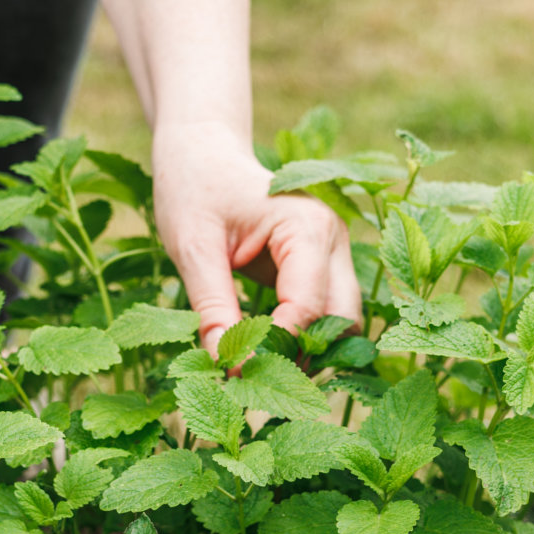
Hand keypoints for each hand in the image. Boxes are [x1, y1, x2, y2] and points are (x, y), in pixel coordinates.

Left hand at [152, 122, 361, 357]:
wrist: (201, 154)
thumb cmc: (194, 189)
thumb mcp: (192, 248)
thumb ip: (212, 306)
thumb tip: (225, 365)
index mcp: (306, 227)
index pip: (307, 307)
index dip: (275, 346)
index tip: (234, 373)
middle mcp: (333, 239)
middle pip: (341, 320)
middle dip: (301, 355)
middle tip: (251, 379)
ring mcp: (332, 253)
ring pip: (341, 322)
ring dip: (306, 350)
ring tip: (254, 367)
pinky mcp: (320, 266)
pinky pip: (325, 314)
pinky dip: (300, 338)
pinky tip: (261, 351)